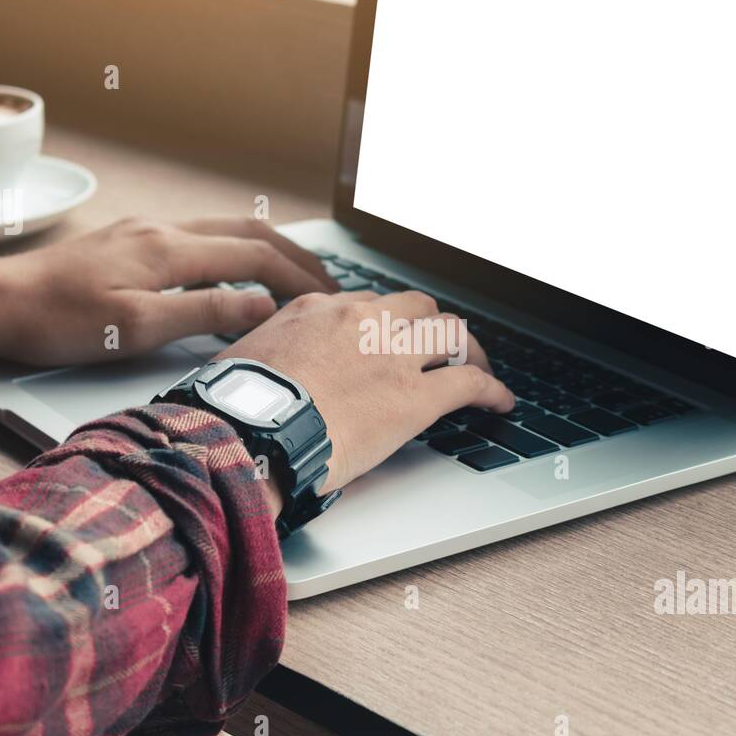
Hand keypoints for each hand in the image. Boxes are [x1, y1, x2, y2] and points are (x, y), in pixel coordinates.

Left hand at [0, 217, 336, 365]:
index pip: (256, 257)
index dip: (300, 279)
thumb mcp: (136, 327)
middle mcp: (162, 230)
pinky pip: (199, 238)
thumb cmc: (56, 322)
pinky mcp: (127, 242)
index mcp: (170, 249)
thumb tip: (263, 305)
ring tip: (293, 278)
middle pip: (249, 232)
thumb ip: (204, 311)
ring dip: (267, 251)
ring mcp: (143, 232)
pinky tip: (232, 275)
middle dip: (295, 257)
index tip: (329, 301)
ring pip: (225, 231)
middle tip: (327, 286)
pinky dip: (234, 253)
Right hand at [216, 290, 514, 499]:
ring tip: (477, 369)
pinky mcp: (415, 395)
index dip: (384, 324)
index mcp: (318, 309)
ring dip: (469, 351)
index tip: (387, 339)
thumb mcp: (243, 358)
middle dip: (432, 327)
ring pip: (451, 334)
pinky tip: (500, 402)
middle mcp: (362, 321)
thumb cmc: (236, 405)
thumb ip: (267, 352)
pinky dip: (492, 390)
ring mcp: (392, 355)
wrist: (251, 430)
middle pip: (417, 308)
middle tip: (439, 348)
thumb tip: (260, 370)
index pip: (366, 305)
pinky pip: (470, 382)